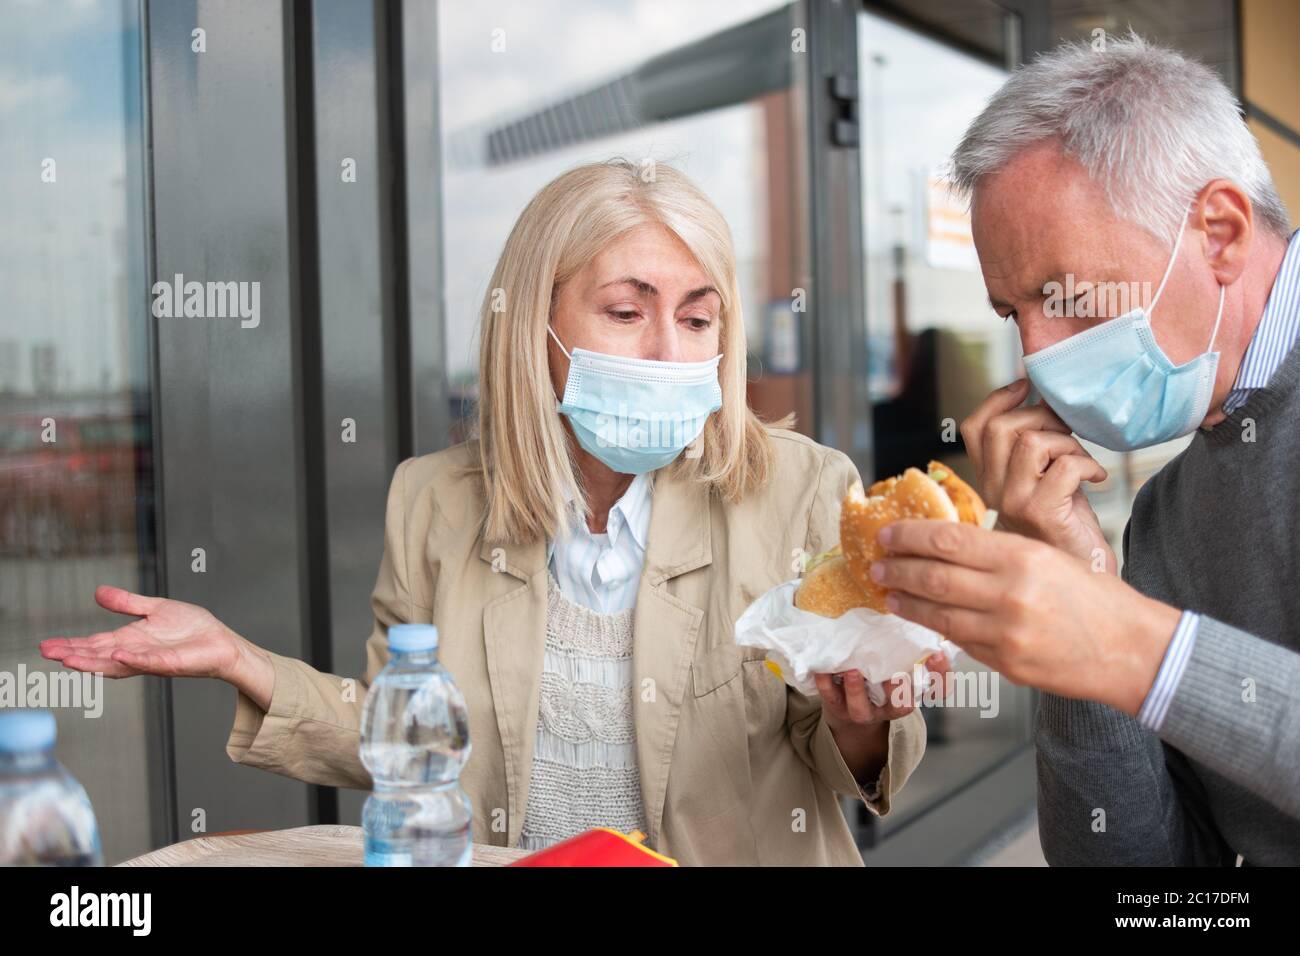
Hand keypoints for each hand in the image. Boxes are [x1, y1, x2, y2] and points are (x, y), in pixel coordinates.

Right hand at [40, 586, 271, 703]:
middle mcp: (137, 654)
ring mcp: (153, 660)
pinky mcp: (172, 662)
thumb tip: (97, 593)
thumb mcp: (155, 609)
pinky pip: (150, 662)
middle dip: (73, 655)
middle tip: (48, 653)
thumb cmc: (192, 629)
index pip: (95, 644)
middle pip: (99, 657)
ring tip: (70, 659)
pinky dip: (133, 659)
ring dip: (94, 662)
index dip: (72, 645)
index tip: (47, 646)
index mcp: (131, 640)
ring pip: (118, 664)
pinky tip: (116, 654)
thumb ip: (128, 603)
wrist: (222, 642)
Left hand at [814, 652, 950, 725]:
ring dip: (857, 690)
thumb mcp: (897, 663)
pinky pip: (831, 699)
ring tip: (854, 670)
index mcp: (911, 692)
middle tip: (895, 671)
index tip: (938, 654)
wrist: (849, 707)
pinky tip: (822, 668)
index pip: (937, 689)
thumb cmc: (879, 676)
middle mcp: (890, 705)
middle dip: (898, 689)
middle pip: (902, 705)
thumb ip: (906, 646)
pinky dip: (825, 684)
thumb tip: (914, 606)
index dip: (941, 675)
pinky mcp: (838, 708)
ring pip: (862, 708)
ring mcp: (863, 710)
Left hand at [872, 519, 1180, 714]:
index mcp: (1021, 556)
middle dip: (897, 570)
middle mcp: (1010, 592)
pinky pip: (959, 642)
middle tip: (875, 566)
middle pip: (933, 577)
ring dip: (906, 603)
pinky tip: (922, 619)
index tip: (886, 536)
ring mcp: (1006, 631)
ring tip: (888, 594)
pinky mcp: (1006, 663)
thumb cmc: (1090, 597)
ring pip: (938, 614)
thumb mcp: (1046, 556)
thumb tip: (944, 546)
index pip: (948, 540)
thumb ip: (998, 553)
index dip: (909, 537)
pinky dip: (936, 627)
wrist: (1130, 648)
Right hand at [961, 378, 1114, 571]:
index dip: (999, 398)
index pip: (975, 427)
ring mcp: (1014, 504)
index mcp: (989, 482)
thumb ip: (1034, 454)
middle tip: (1068, 433)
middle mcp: (993, 493)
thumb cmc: (1067, 531)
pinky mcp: (1041, 514)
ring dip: (1068, 442)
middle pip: (1003, 427)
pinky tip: (1096, 481)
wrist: (1084, 579)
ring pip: (1032, 442)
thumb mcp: (1043, 485)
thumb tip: (1044, 402)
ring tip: (1082, 462)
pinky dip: (1088, 466)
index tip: (1025, 387)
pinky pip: (1064, 466)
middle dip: (1043, 417)